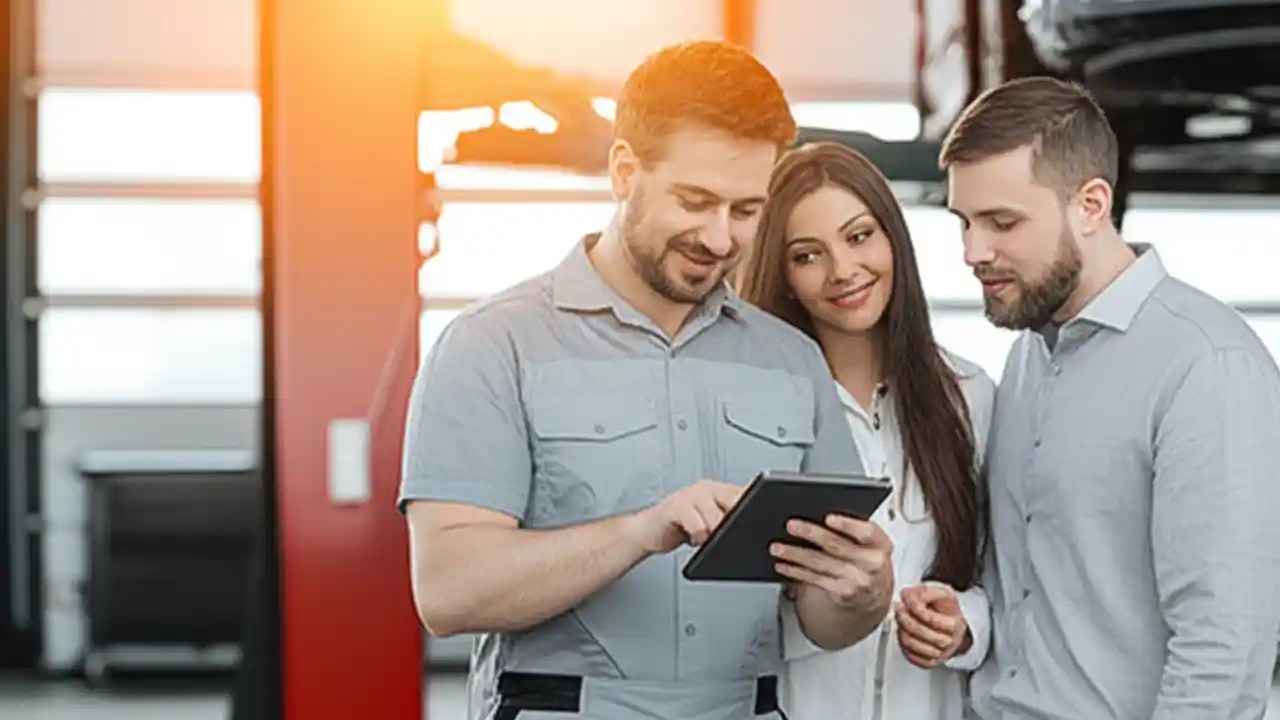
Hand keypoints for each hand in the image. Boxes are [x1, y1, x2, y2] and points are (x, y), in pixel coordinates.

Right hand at [622, 479, 744, 554]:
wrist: (646, 531)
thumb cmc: (679, 527)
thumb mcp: (709, 522)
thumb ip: (728, 519)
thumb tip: (756, 528)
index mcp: (717, 490)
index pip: (746, 492)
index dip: (756, 507)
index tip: (759, 522)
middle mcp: (705, 488)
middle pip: (735, 502)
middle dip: (737, 523)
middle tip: (733, 536)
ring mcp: (690, 495)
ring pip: (718, 518)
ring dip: (716, 535)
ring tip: (706, 540)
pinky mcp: (676, 507)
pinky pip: (698, 526)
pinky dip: (700, 538)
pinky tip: (693, 540)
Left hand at [770, 515, 892, 610]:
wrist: (872, 593)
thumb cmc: (864, 557)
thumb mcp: (868, 543)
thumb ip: (851, 529)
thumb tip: (815, 514)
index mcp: (881, 543)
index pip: (867, 532)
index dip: (847, 525)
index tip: (828, 517)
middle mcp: (873, 564)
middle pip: (838, 546)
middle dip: (811, 534)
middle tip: (791, 525)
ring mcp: (859, 581)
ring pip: (822, 563)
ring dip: (796, 554)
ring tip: (777, 547)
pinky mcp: (844, 594)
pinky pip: (815, 579)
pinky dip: (796, 571)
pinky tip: (783, 565)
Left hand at [895, 582, 969, 668]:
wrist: (953, 627)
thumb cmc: (945, 610)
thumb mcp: (941, 594)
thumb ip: (925, 592)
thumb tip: (907, 595)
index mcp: (954, 625)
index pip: (930, 618)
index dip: (913, 607)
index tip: (906, 598)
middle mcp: (949, 642)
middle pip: (919, 631)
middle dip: (904, 617)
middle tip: (899, 608)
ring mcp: (940, 654)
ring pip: (912, 644)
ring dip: (901, 629)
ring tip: (900, 619)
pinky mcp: (929, 663)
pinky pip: (910, 656)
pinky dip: (902, 644)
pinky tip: (904, 632)